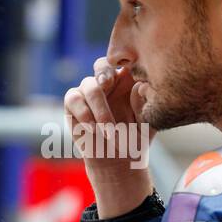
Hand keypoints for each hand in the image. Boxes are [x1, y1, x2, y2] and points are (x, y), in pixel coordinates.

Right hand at [63, 57, 156, 218]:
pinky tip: (93, 128)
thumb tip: (138, 85)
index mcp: (128, 81)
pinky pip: (73, 98)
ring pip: (89, 85)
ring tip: (109, 130)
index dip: (126, 59)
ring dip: (100, 108)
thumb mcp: (148, 123)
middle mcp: (108, 83)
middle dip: (105, 72)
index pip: (125, 60)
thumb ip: (146, 104)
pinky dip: (83, 112)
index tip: (131, 70)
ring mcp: (89, 92)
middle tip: (109, 83)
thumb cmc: (136, 140)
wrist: (118, 163)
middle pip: (102, 63)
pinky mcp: (74, 104)